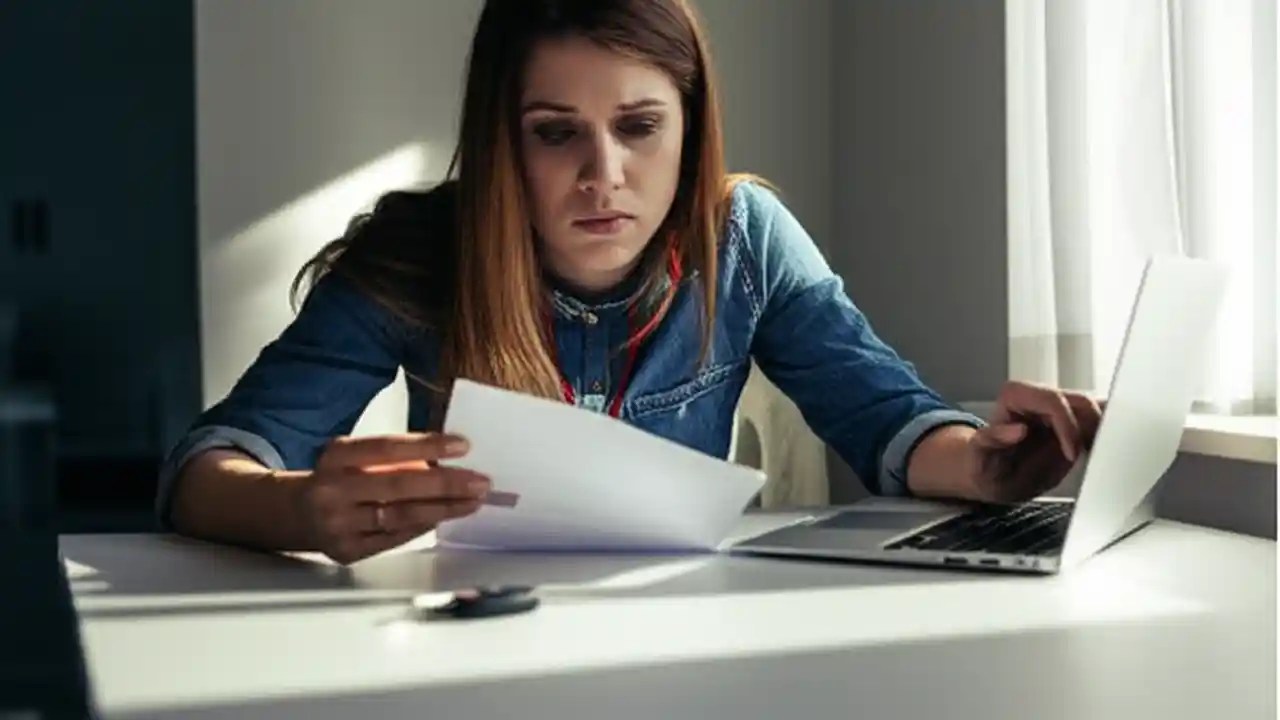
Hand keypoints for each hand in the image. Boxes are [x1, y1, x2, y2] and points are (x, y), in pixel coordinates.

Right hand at [290, 433, 489, 563]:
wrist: (293, 513)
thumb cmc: (337, 477)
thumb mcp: (352, 456)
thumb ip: (391, 456)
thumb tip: (449, 457)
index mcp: (336, 457)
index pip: (386, 447)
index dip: (426, 445)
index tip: (463, 445)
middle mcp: (333, 490)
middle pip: (398, 486)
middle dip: (446, 484)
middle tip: (480, 482)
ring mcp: (338, 525)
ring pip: (401, 516)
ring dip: (444, 509)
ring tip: (473, 501)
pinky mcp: (347, 551)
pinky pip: (395, 538)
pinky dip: (424, 526)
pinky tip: (445, 516)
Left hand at [967, 381, 1103, 503]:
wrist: (994, 478)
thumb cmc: (983, 464)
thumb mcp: (979, 456)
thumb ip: (993, 440)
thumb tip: (1017, 429)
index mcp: (1015, 396)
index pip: (1053, 400)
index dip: (1067, 425)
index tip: (1070, 453)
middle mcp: (1040, 398)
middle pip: (1080, 401)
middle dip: (1092, 427)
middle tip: (1095, 454)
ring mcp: (1059, 411)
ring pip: (1094, 409)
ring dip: (1104, 430)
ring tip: (1106, 455)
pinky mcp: (1073, 426)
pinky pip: (1096, 423)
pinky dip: (1106, 435)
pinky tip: (1107, 454)